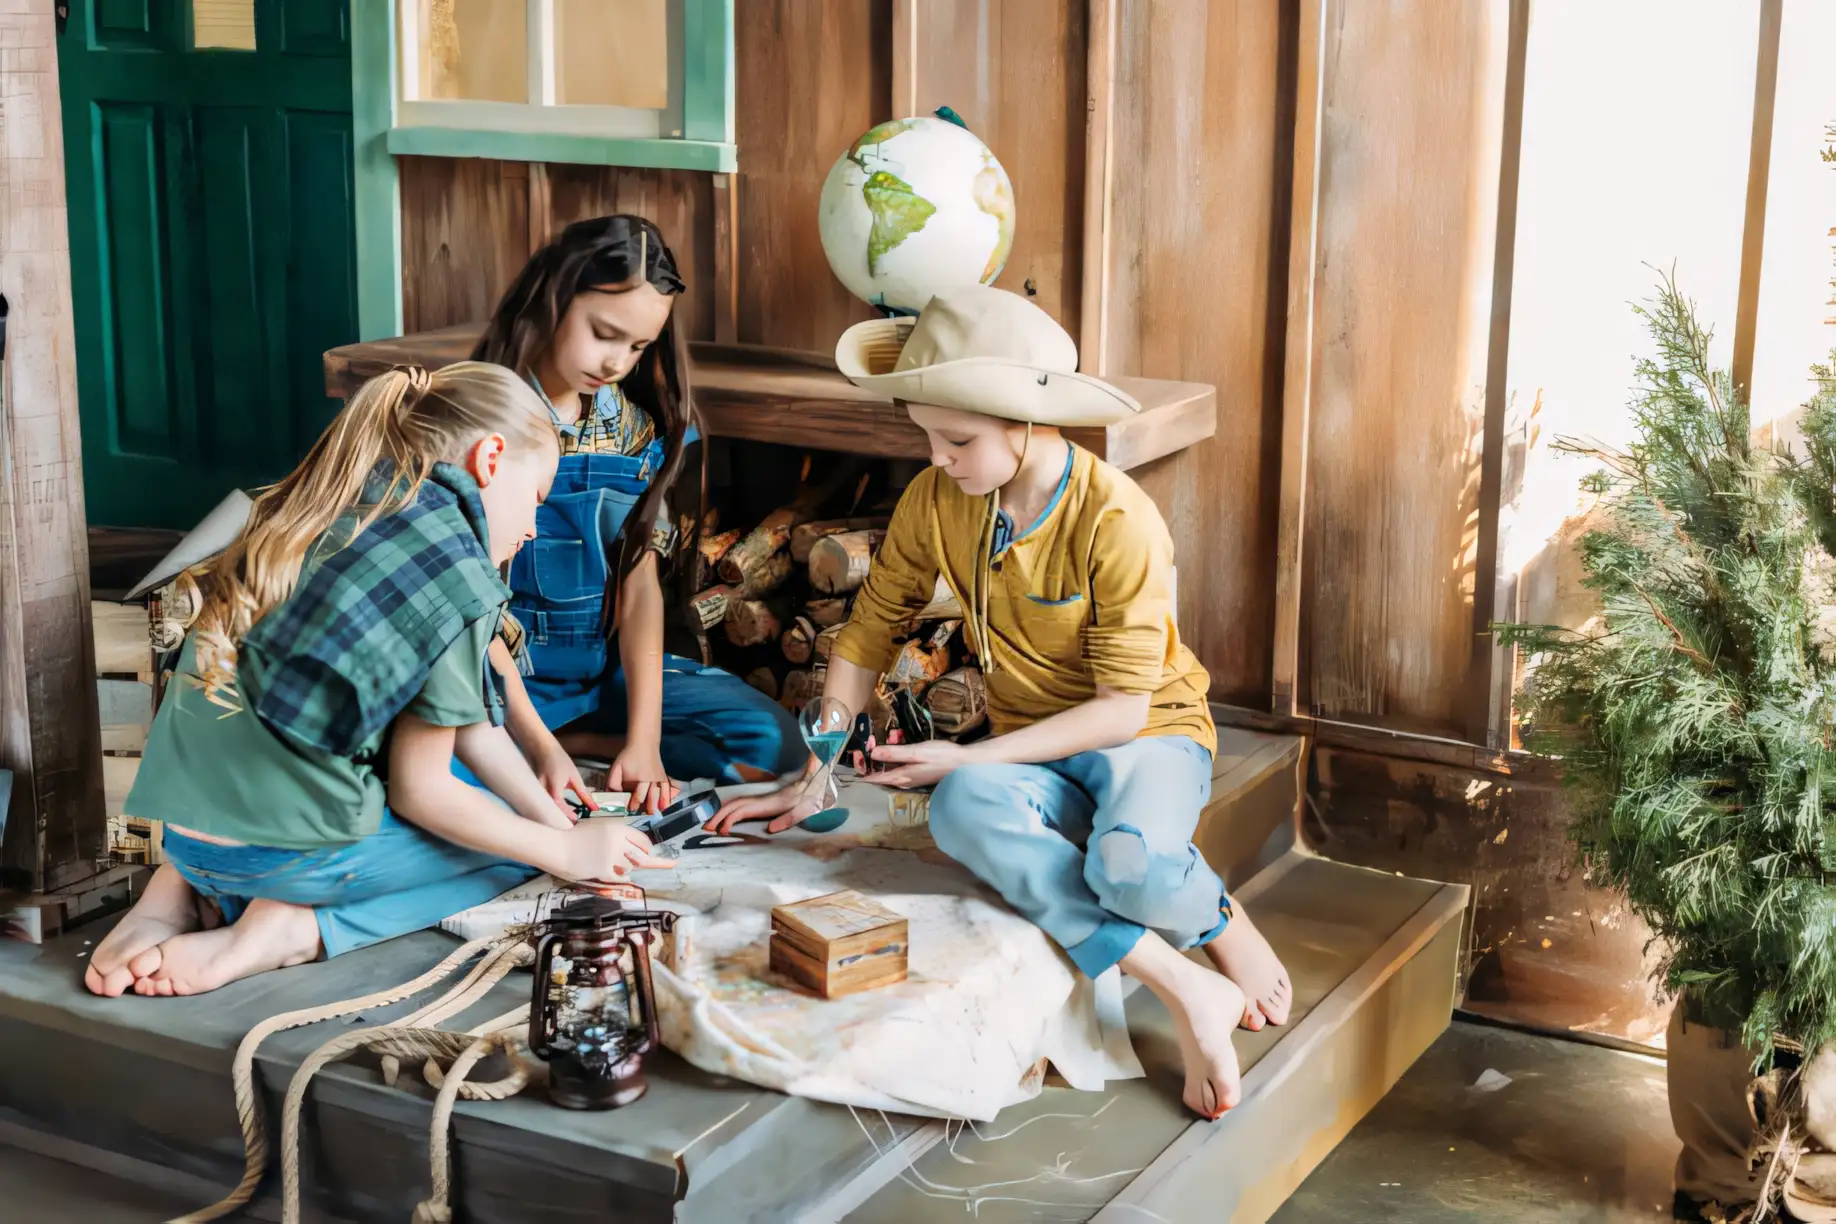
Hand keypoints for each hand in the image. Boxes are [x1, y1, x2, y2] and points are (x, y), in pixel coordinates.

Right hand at [532, 736, 592, 820]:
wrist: (542, 749)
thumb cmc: (560, 761)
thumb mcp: (575, 777)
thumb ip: (583, 793)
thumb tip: (594, 807)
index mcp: (555, 785)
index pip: (560, 805)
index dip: (568, 815)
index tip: (577, 821)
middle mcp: (543, 791)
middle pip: (550, 812)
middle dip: (561, 821)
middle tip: (572, 826)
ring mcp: (536, 793)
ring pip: (545, 811)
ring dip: (555, 817)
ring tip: (567, 822)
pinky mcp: (534, 795)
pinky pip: (542, 807)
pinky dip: (550, 812)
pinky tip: (558, 814)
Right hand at [557, 819, 671, 882]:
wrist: (557, 846)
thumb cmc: (575, 836)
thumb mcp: (598, 828)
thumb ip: (616, 836)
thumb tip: (632, 849)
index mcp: (617, 828)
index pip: (642, 839)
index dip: (648, 847)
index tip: (654, 853)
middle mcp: (618, 841)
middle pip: (642, 855)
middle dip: (654, 861)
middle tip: (671, 864)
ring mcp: (612, 856)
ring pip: (630, 867)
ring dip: (627, 869)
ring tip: (617, 866)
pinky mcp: (604, 870)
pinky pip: (620, 877)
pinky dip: (622, 879)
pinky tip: (622, 878)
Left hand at [608, 741, 678, 815]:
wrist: (644, 744)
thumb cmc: (629, 757)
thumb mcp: (617, 768)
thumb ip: (613, 783)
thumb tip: (611, 796)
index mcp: (640, 777)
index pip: (638, 793)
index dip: (635, 802)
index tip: (631, 809)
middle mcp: (651, 778)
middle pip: (653, 794)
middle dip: (650, 805)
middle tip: (648, 814)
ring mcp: (659, 777)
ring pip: (662, 792)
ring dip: (661, 802)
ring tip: (660, 811)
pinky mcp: (664, 777)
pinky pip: (668, 787)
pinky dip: (669, 796)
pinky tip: (667, 804)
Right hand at [706, 772, 825, 835]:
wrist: (812, 784)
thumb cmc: (808, 799)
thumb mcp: (803, 811)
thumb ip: (788, 819)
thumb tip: (770, 830)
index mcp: (768, 804)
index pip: (742, 810)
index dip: (730, 819)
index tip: (722, 830)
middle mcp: (760, 800)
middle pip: (733, 805)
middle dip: (718, 816)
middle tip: (705, 829)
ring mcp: (760, 800)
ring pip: (734, 804)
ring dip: (720, 813)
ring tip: (709, 826)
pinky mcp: (761, 803)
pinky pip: (740, 806)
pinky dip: (729, 813)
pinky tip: (725, 822)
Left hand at [868, 740, 970, 789]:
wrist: (963, 763)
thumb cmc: (940, 756)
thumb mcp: (916, 752)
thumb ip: (894, 753)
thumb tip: (872, 753)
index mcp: (902, 777)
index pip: (876, 778)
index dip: (864, 771)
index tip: (854, 763)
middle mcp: (905, 780)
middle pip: (882, 774)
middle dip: (873, 761)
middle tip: (866, 746)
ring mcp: (912, 778)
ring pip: (891, 769)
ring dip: (884, 758)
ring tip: (878, 744)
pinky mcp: (919, 773)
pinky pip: (900, 766)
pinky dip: (895, 757)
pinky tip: (896, 748)